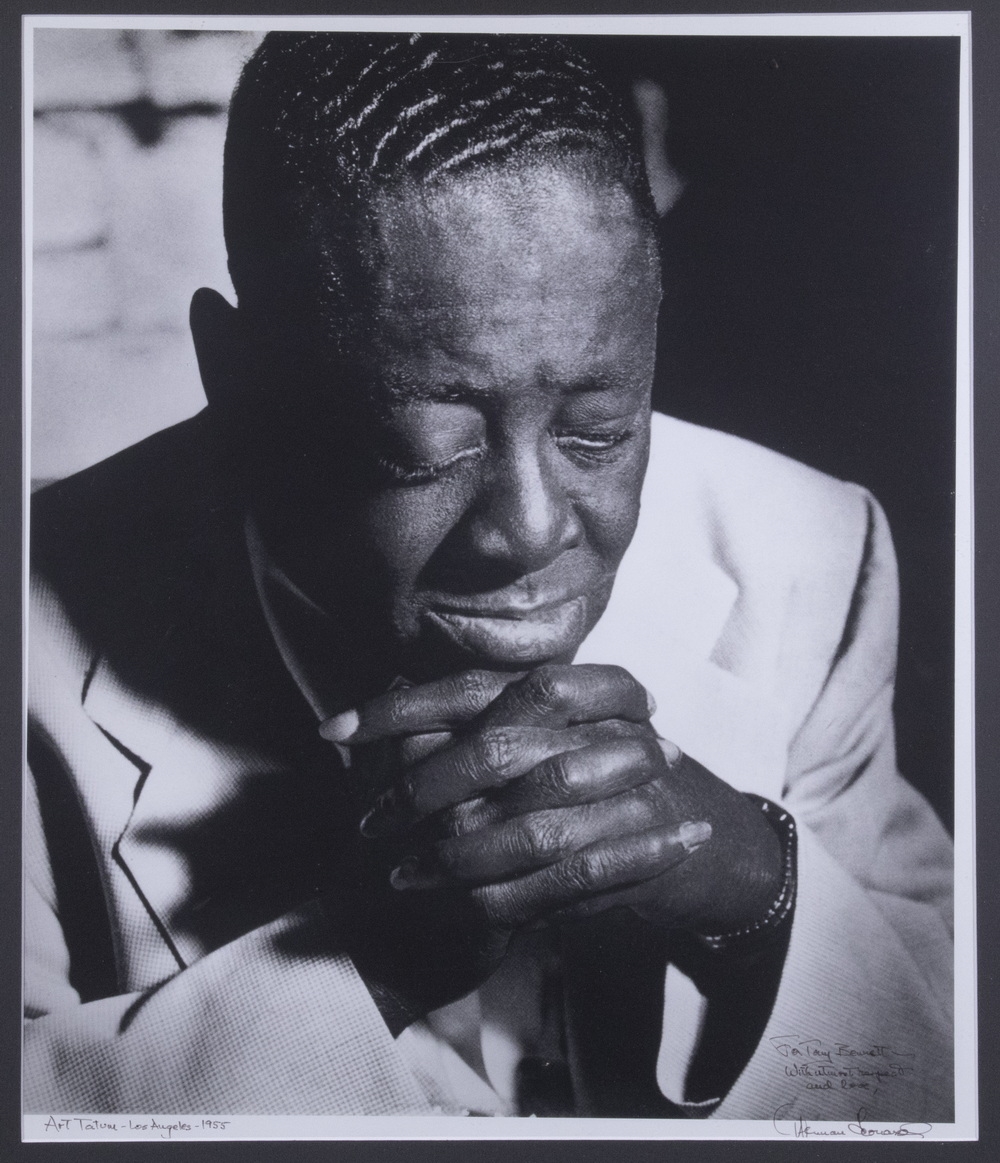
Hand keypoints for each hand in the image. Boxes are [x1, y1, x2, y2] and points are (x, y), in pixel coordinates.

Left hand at [322, 666, 783, 986]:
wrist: (714, 834)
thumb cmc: (617, 778)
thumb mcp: (556, 738)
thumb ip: (490, 727)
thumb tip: (394, 729)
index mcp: (567, 691)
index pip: (471, 687)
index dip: (399, 707)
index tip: (332, 730)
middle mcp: (597, 724)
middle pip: (493, 748)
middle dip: (420, 791)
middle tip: (369, 826)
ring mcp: (629, 785)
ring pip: (527, 820)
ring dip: (456, 856)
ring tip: (403, 877)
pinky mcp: (647, 846)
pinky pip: (566, 880)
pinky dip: (510, 898)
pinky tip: (466, 909)